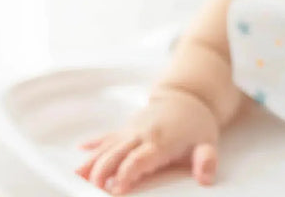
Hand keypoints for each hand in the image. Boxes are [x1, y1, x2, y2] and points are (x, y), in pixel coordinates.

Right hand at [76, 87, 220, 194]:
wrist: (186, 97)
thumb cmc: (195, 124)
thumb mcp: (208, 143)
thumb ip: (206, 161)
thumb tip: (205, 178)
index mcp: (160, 142)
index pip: (139, 159)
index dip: (127, 174)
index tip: (117, 189)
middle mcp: (141, 135)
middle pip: (115, 154)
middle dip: (101, 172)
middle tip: (92, 189)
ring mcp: (130, 131)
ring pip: (105, 146)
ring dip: (91, 161)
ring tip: (76, 176)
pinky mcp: (125, 129)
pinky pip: (106, 136)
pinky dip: (92, 143)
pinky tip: (79, 151)